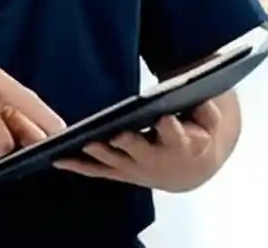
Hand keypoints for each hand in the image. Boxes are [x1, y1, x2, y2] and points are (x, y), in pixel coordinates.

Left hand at [54, 99, 224, 192]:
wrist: (190, 170)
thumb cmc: (198, 135)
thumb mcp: (211, 120)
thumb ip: (208, 109)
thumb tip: (201, 96)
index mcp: (183, 146)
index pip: (178, 137)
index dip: (173, 130)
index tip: (165, 118)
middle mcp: (156, 162)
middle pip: (141, 152)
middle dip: (130, 144)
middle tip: (117, 134)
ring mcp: (135, 170)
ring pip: (114, 162)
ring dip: (97, 152)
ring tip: (77, 141)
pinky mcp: (120, 172)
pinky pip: (96, 170)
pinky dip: (77, 165)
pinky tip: (56, 158)